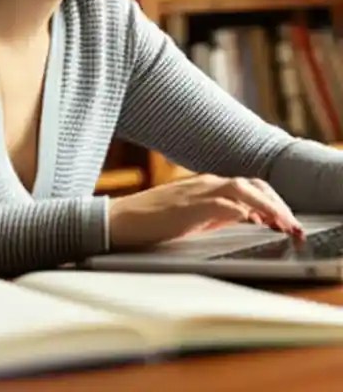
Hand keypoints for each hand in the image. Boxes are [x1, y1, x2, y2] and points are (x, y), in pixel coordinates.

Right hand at [108, 174, 304, 249]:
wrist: (119, 221)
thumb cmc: (150, 221)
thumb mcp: (191, 216)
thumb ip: (218, 213)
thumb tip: (248, 217)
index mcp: (206, 185)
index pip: (250, 186)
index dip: (272, 201)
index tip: (286, 220)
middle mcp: (205, 184)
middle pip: (253, 184)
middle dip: (277, 203)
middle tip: (291, 225)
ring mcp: (196, 192)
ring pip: (243, 190)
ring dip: (268, 207)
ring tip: (282, 225)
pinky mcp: (188, 206)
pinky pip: (224, 204)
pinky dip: (243, 211)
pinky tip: (254, 222)